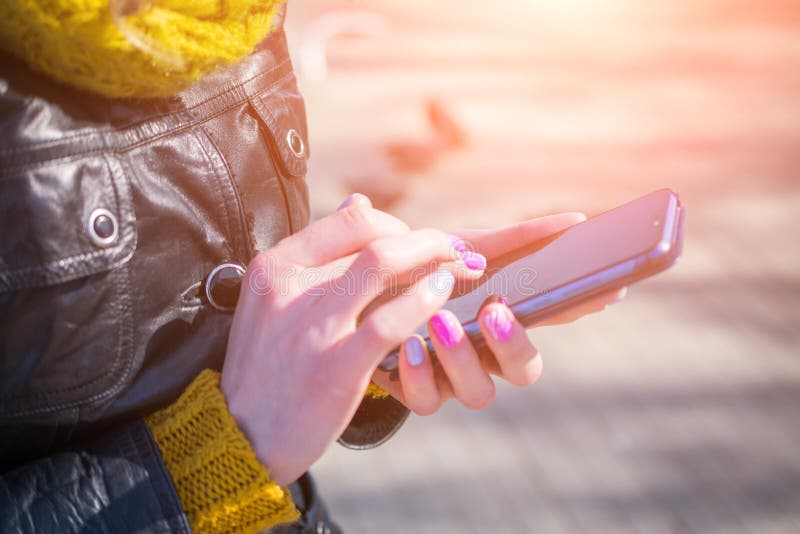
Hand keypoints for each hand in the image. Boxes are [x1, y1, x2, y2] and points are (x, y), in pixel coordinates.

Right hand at [220, 194, 483, 485]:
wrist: (240, 436)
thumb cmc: (265, 368)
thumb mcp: (273, 302)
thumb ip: (316, 256)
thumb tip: (358, 204)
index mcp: (275, 266)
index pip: (351, 220)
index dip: (399, 225)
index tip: (421, 242)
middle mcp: (290, 287)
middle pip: (374, 238)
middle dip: (427, 241)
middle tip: (458, 252)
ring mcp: (312, 326)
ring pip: (383, 265)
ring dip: (434, 259)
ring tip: (463, 267)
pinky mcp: (335, 366)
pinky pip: (389, 322)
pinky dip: (424, 301)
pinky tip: (443, 295)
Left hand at [371, 213, 625, 414]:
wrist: (360, 290)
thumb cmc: (422, 267)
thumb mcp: (463, 247)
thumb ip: (515, 239)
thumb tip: (575, 220)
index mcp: (506, 319)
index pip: (554, 317)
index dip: (581, 307)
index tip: (602, 289)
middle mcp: (487, 355)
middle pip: (525, 370)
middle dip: (515, 343)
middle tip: (495, 310)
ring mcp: (453, 377)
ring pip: (478, 392)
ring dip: (462, 356)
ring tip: (440, 320)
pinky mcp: (415, 389)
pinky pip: (426, 400)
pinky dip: (420, 373)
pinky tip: (408, 345)